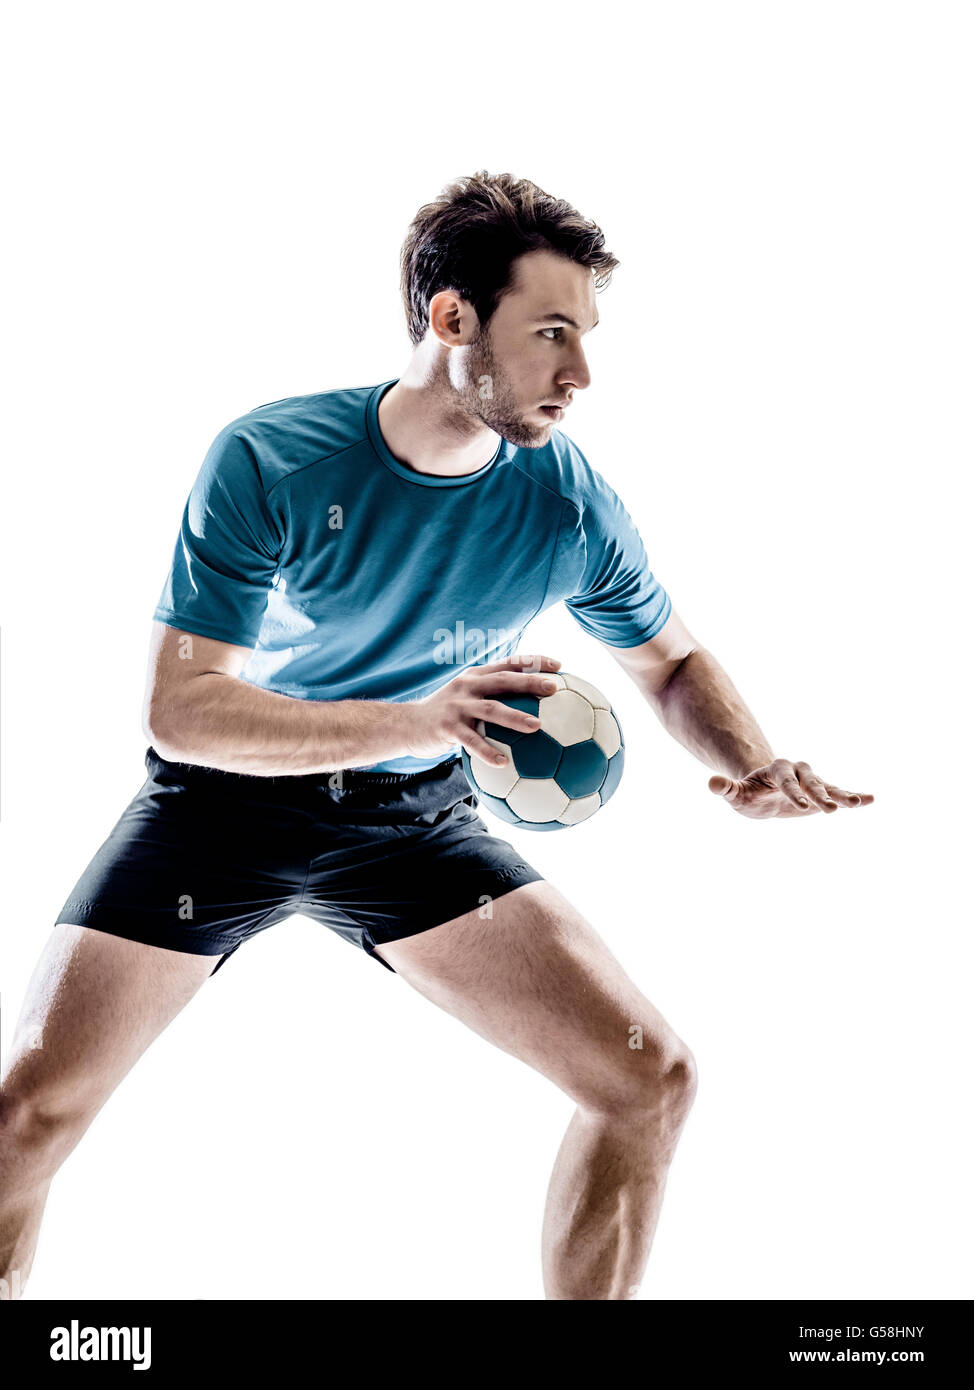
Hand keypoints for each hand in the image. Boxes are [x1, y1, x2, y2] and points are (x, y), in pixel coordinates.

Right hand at [404, 653, 562, 765]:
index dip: (534, 661)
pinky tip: (503, 763)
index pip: (509, 663)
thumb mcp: (467, 699)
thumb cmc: (447, 715)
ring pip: (490, 709)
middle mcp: (467, 685)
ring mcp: (457, 705)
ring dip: (515, 717)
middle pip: (503, 680)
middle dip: (529, 681)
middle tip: (554, 689)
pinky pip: (471, 741)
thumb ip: (493, 699)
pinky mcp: (446, 727)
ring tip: (537, 727)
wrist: (407, 725)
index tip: (560, 666)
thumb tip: (533, 712)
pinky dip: (487, 752)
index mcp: (476, 676)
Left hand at [708, 758, 874, 819]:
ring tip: (860, 802)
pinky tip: (871, 799)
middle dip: (820, 795)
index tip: (802, 807)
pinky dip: (855, 796)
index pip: (786, 781)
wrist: (763, 792)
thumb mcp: (736, 794)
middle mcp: (798, 771)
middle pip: (811, 782)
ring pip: (828, 787)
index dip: (793, 793)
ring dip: (843, 795)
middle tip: (832, 809)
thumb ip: (726, 788)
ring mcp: (812, 781)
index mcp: (777, 770)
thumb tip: (711, 783)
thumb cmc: (748, 794)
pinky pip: (840, 792)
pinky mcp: (822, 793)